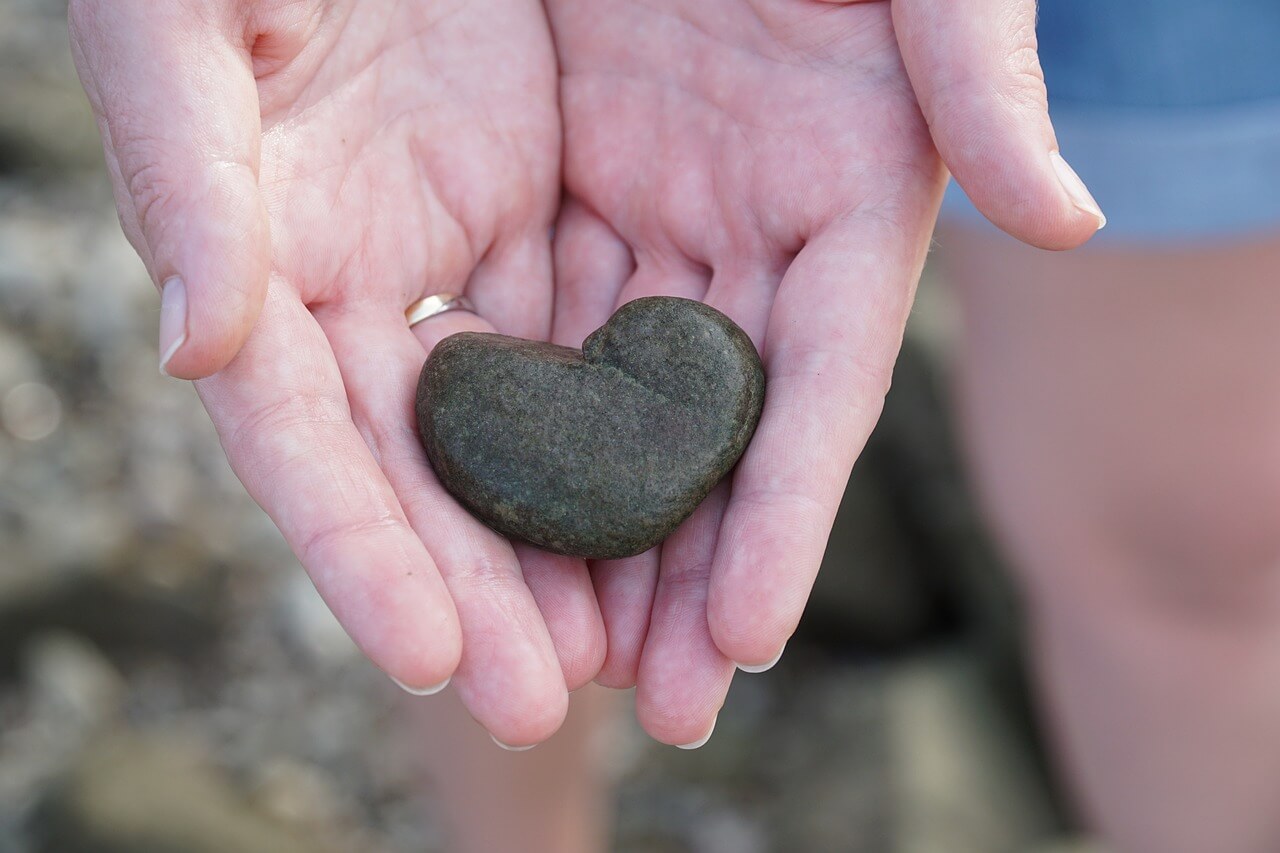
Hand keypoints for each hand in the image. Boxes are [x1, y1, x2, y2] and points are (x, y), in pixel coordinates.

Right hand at [70, 0, 602, 745]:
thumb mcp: (189, 21)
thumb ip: (188, 175)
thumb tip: (198, 348)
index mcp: (259, 250)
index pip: (306, 436)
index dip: (363, 551)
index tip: (433, 658)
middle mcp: (357, 277)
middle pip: (425, 463)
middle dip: (484, 582)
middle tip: (553, 697)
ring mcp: (454, 243)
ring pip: (523, 418)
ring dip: (572, 532)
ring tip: (635, 647)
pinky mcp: (538, 197)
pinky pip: (597, 326)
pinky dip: (629, 420)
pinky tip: (679, 505)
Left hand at [545, 0, 1101, 745]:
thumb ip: (984, 84)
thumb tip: (1069, 220)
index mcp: (848, 203)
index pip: (820, 387)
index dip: (788, 514)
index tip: (750, 635)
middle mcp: (748, 239)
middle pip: (711, 431)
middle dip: (685, 572)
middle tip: (658, 703)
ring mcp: (648, 219)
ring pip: (606, 402)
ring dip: (585, 533)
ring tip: (557, 659)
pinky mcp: (556, 185)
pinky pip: (516, 317)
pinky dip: (498, 421)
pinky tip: (469, 516)